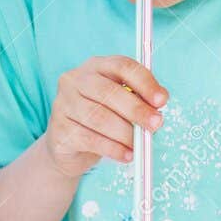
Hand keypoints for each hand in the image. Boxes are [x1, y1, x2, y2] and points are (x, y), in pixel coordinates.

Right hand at [38, 55, 167, 178]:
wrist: (68, 146)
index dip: (145, 82)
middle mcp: (75, 80)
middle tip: (155, 124)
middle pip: (109, 91)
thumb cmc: (100, 120)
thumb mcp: (119, 105)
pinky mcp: (59, 129)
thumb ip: (138, 101)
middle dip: (137, 110)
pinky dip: (113, 149)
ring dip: (126, 133)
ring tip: (139, 145)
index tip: (162, 100)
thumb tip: (157, 109)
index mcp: (95, 66)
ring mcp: (63, 103)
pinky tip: (126, 155)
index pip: (122, 66)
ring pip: (99, 117)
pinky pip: (90, 139)